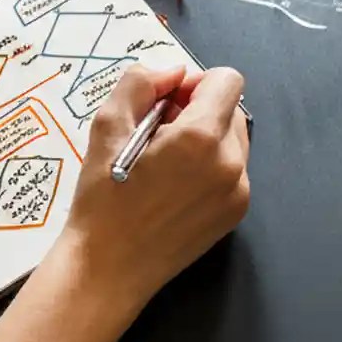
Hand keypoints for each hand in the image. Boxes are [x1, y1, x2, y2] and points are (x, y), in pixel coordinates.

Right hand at [0, 65, 250, 341]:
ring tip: (164, 161)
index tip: (168, 102)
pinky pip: (233, 170)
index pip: (227, 80)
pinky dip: (210, 166)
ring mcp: (239, 191)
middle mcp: (231, 163)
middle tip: (158, 133)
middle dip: (199, 109)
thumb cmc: (102, 199)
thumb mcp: (107, 126)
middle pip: (232, 109)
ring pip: (234, 139)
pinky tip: (174, 185)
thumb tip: (174, 71)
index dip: (196, 82)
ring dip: (206, 137)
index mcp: (202, 138)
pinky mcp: (237, 213)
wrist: (107, 270)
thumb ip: (141, 82)